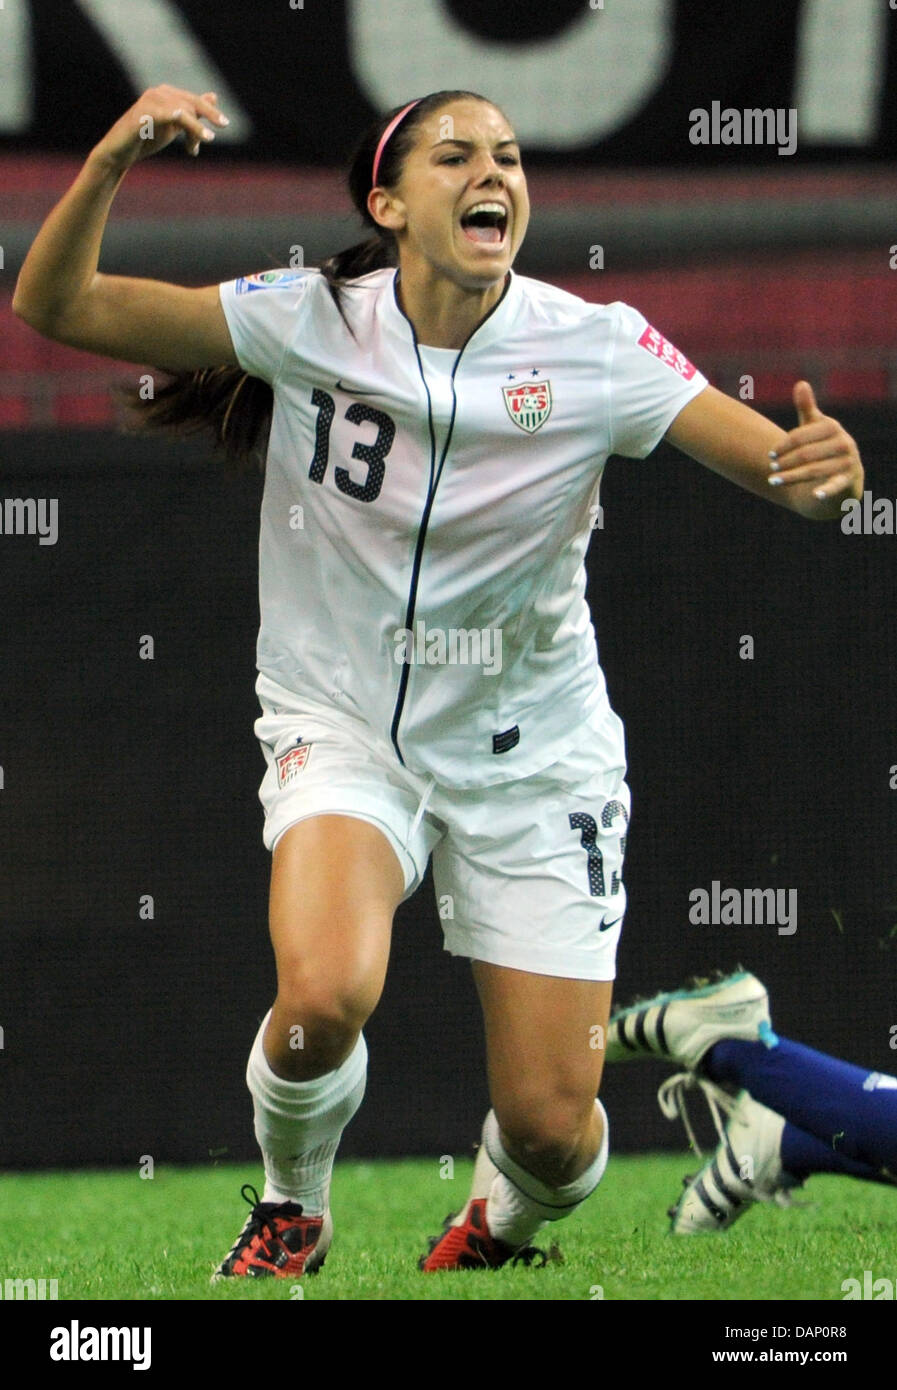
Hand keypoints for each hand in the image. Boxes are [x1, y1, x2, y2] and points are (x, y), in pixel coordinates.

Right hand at [90, 85, 228, 171]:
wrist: (120, 152)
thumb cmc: (146, 138)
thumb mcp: (175, 125)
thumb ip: (192, 112)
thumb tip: (213, 96)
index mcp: (167, 95)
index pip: (194, 102)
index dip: (210, 113)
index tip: (225, 125)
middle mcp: (158, 94)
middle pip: (189, 104)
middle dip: (202, 122)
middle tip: (217, 131)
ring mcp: (149, 103)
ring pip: (180, 110)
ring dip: (194, 127)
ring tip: (207, 139)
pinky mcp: (141, 116)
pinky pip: (162, 115)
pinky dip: (173, 116)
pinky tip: (181, 118)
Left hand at [768, 381, 862, 503]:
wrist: (845, 472)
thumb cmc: (824, 446)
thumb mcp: (815, 427)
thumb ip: (806, 408)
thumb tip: (800, 383)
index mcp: (832, 427)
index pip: (801, 436)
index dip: (783, 446)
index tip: (770, 455)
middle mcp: (843, 443)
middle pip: (806, 454)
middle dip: (785, 462)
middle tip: (771, 469)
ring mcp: (847, 462)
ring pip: (814, 470)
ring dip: (791, 477)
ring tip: (772, 481)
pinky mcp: (849, 480)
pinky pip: (836, 485)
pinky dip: (826, 491)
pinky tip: (815, 496)